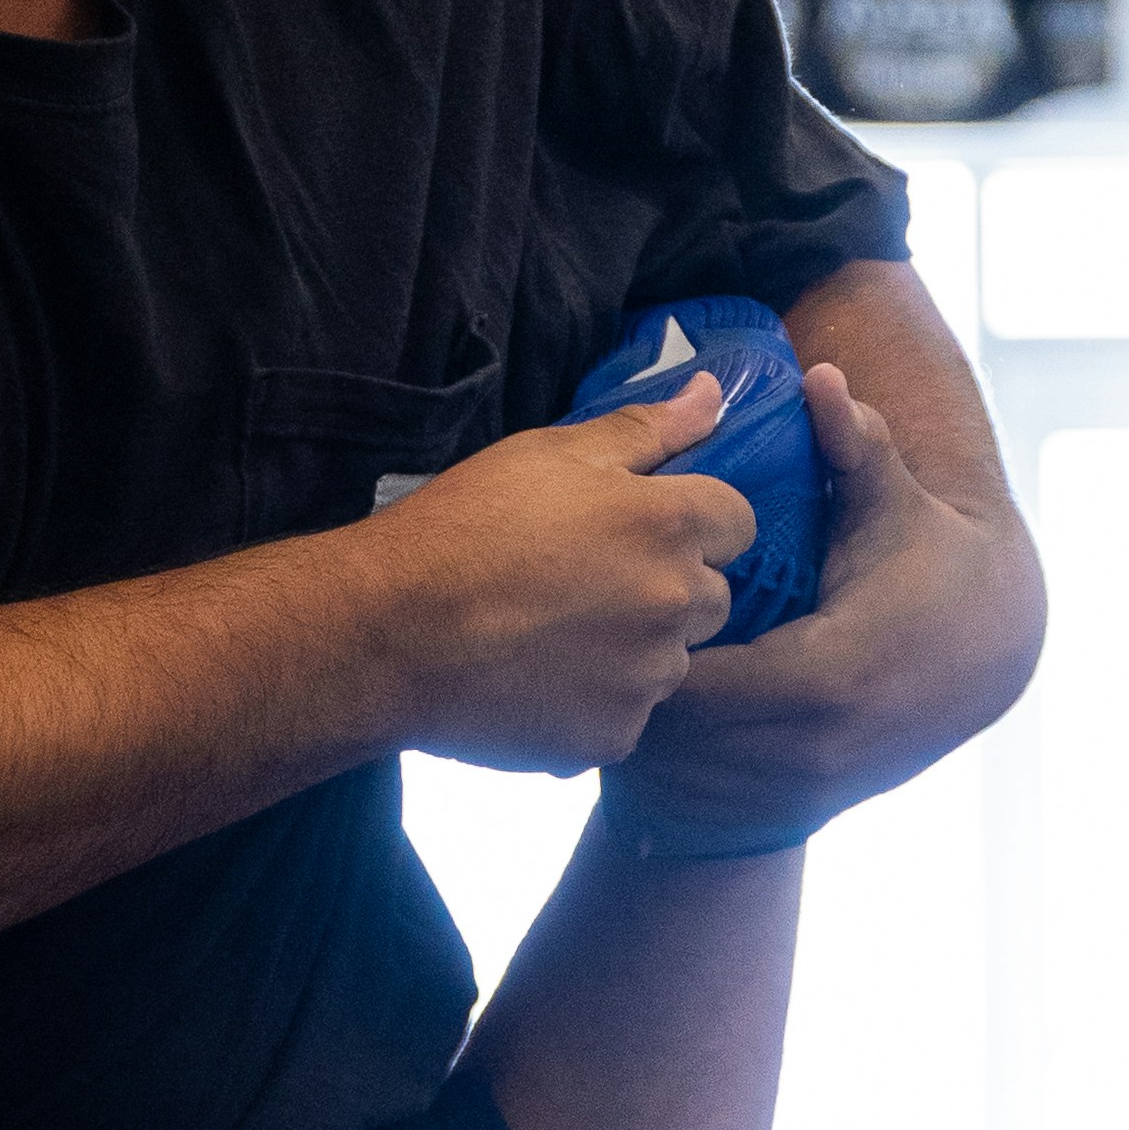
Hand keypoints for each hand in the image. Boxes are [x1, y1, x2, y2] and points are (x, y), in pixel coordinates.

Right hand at [357, 375, 757, 769]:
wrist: (390, 631)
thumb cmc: (464, 528)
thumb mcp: (550, 454)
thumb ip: (645, 430)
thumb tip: (714, 393)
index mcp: (668, 523)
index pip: (738, 522)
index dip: (693, 523)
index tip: (635, 531)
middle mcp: (675, 603)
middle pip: (712, 597)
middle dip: (668, 590)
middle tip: (587, 585)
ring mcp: (646, 677)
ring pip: (668, 662)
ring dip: (632, 651)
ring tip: (552, 638)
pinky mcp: (612, 736)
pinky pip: (625, 717)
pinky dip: (592, 705)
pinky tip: (535, 681)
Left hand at [597, 365, 1043, 854]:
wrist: (986, 651)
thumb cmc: (928, 561)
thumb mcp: (895, 504)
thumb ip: (854, 446)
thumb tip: (824, 376)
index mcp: (830, 675)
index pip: (704, 687)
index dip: (648, 657)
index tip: (611, 615)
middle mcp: (820, 748)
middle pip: (683, 746)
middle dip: (629, 700)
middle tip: (585, 649)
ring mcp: (814, 787)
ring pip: (688, 791)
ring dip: (638, 746)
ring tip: (601, 682)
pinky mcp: (808, 807)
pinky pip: (711, 814)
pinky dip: (667, 784)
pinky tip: (642, 729)